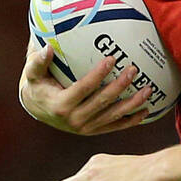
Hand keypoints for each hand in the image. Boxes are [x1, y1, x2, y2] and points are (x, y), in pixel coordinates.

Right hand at [20, 44, 153, 133]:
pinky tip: (146, 110)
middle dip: (120, 86)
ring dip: (132, 103)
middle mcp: (75, 120)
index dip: (98, 74)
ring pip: (113, 116)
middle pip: (102, 101)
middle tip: (133, 69)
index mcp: (61, 105)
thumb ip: (37, 61)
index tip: (112, 59)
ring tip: (148, 89)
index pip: (84, 88)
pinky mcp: (94, 132)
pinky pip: (116, 127)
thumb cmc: (38, 86)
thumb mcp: (32, 74)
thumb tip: (47, 48)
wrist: (39, 111)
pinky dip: (132, 120)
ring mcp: (86, 129)